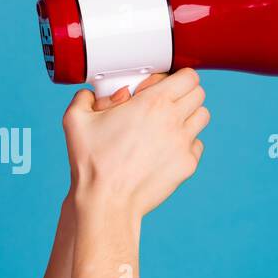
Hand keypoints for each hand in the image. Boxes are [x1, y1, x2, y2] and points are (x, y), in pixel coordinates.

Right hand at [62, 68, 209, 219]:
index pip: (187, 76)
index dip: (175, 77)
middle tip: (164, 103)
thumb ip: (84, 98)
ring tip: (167, 124)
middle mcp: (173, 120)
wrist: (107, 201)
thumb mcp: (75, 120)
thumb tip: (91, 95)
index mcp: (152, 102)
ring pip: (202, 117)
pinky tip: (165, 148)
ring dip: (188, 116)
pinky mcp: (187, 165)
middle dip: (183, 93)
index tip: (159, 86)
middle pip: (199, 93)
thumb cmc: (92, 162)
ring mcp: (183, 144)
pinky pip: (197, 144)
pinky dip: (185, 143)